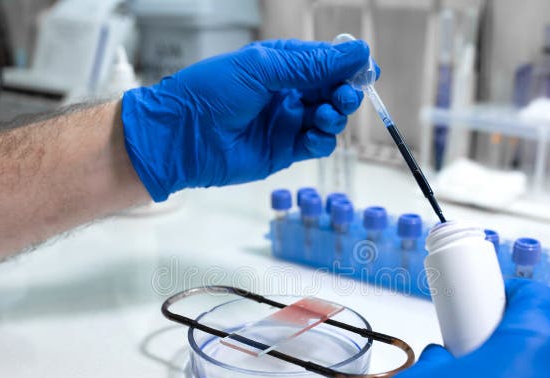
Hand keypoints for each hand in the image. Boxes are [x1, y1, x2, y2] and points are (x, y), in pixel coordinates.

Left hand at [121, 39, 370, 200]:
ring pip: (329, 119)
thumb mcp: (262, 68)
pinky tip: (315, 136)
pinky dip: (323, 141)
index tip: (368, 69)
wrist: (181, 136)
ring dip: (336, 116)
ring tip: (325, 115)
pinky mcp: (284, 152)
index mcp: (280, 65)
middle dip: (345, 92)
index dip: (348, 66)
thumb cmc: (210, 93)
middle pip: (332, 91)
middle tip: (345, 96)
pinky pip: (316, 146)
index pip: (325, 62)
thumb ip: (310, 65)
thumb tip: (356, 53)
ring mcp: (286, 123)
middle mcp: (286, 93)